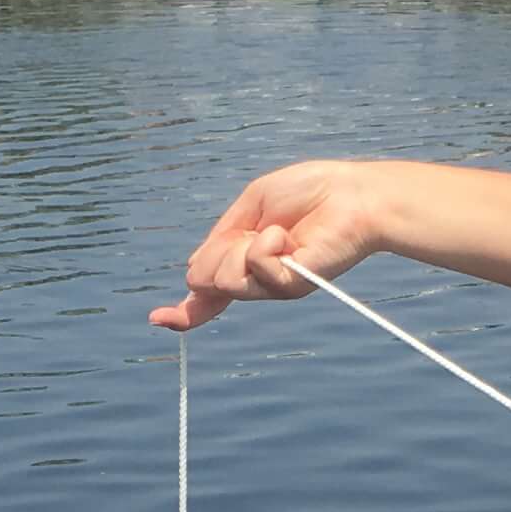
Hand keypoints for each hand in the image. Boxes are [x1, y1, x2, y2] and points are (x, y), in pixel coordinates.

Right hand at [152, 160, 396, 329]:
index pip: (207, 293)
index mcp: (243, 259)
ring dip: (240, 250)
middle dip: (216, 252)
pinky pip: (254, 271)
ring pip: (225, 282)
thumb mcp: (250, 207)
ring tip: (275, 233)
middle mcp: (256, 279)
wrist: (352, 194)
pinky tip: (287, 236)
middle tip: (252, 231)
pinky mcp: (291, 288)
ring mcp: (272, 287)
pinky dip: (265, 246)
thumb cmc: (309, 192)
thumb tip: (193, 277)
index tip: (158, 319)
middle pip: (203, 282)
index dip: (182, 311)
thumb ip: (220, 239)